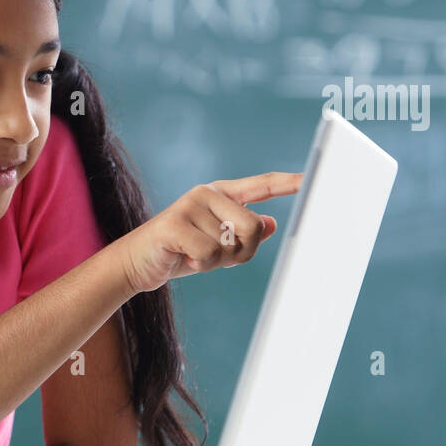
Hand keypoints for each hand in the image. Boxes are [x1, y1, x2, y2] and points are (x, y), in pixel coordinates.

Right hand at [118, 172, 303, 293]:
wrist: (135, 263)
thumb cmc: (179, 253)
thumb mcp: (216, 245)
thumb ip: (241, 234)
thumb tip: (271, 224)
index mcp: (220, 194)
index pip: (261, 185)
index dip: (287, 183)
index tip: (310, 180)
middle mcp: (206, 193)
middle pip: (252, 227)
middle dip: (241, 252)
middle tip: (216, 256)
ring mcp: (189, 205)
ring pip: (230, 245)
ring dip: (216, 262)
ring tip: (194, 255)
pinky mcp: (174, 223)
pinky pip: (209, 252)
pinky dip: (201, 264)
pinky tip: (184, 258)